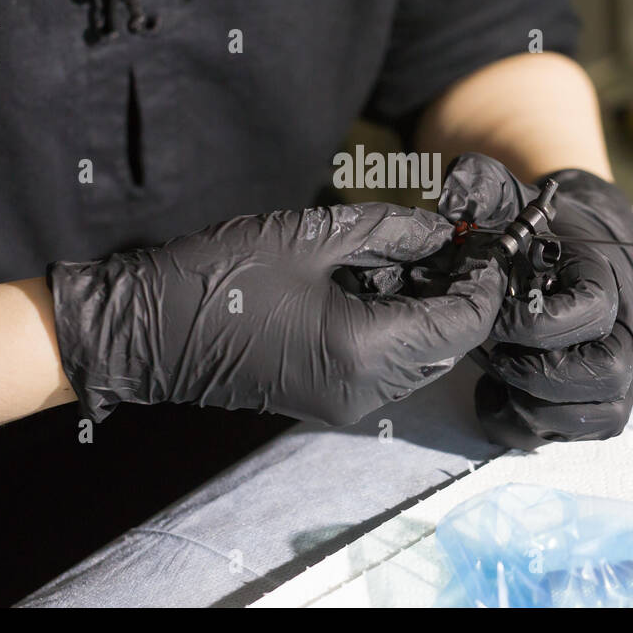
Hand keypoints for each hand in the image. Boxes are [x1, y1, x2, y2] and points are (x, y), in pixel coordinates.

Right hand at [47, 203, 505, 424]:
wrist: (146, 331)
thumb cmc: (219, 277)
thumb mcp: (311, 236)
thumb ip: (389, 230)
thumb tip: (441, 229)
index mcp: (363, 350)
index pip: (461, 324)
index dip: (484, 283)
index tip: (486, 243)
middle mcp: (363, 390)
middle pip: (445, 346)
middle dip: (455, 293)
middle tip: (445, 240)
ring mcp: (344, 403)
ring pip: (418, 358)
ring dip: (424, 309)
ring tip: (404, 254)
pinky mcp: (326, 399)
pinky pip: (386, 366)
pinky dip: (394, 326)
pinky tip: (372, 283)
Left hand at [438, 153, 632, 447]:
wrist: (567, 249)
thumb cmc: (535, 231)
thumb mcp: (510, 199)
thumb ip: (482, 187)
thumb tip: (453, 185)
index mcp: (603, 278)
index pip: (592, 309)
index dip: (536, 322)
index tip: (492, 315)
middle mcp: (622, 329)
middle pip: (609, 373)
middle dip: (539, 373)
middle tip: (492, 356)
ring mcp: (614, 369)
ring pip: (599, 415)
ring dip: (537, 406)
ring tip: (493, 378)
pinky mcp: (595, 399)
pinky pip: (577, 434)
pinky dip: (529, 426)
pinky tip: (492, 396)